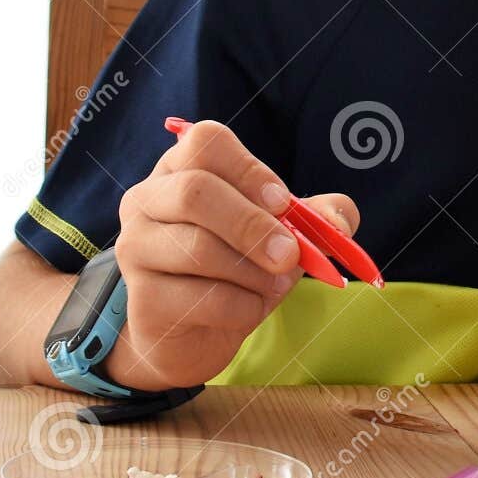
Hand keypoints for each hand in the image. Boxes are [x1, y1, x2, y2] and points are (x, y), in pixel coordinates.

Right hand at [111, 119, 359, 389]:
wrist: (191, 335)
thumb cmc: (235, 269)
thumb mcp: (279, 235)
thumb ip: (316, 218)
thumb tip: (342, 219)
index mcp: (181, 169)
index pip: (205, 142)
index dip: (249, 169)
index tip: (282, 202)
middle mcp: (146, 200)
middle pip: (195, 192)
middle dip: (253, 225)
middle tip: (290, 254)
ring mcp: (135, 249)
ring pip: (199, 249)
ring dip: (254, 272)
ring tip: (273, 284)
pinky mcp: (142, 300)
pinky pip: (202, 299)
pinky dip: (243, 307)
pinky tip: (247, 309)